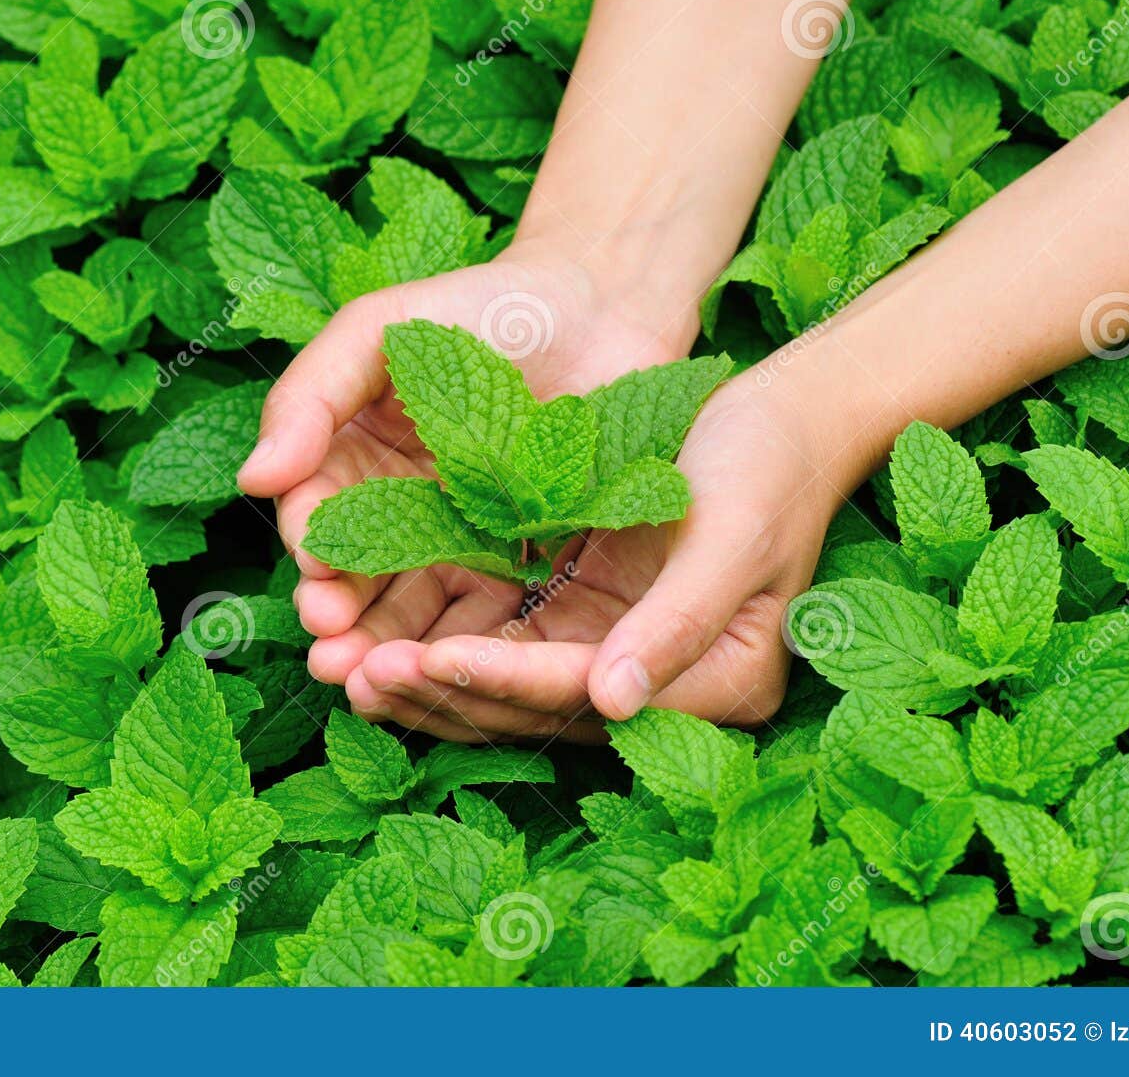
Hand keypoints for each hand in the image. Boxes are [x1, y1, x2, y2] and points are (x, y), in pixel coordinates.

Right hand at [236, 240, 699, 733]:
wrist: (605, 306)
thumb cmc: (484, 307)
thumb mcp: (380, 329)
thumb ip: (310, 395)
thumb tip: (251, 478)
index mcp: (353, 461)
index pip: (318, 520)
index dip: (314, 558)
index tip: (318, 590)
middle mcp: (399, 511)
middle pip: (359, 581)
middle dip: (342, 623)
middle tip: (335, 656)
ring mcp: (463, 544)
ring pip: (414, 611)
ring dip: (388, 650)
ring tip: (377, 681)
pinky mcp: (526, 565)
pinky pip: (490, 615)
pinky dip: (466, 648)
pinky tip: (454, 673)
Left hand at [331, 373, 845, 741]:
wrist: (785, 422)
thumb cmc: (769, 466)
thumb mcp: (731, 535)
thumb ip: (678, 622)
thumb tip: (612, 702)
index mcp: (717, 682)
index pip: (583, 692)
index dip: (501, 679)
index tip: (423, 656)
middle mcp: (661, 687)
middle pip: (535, 707)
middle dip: (443, 692)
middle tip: (352, 670)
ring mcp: (620, 657)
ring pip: (509, 689)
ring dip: (429, 680)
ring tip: (343, 663)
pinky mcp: (588, 623)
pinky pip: (505, 648)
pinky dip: (445, 646)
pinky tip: (380, 634)